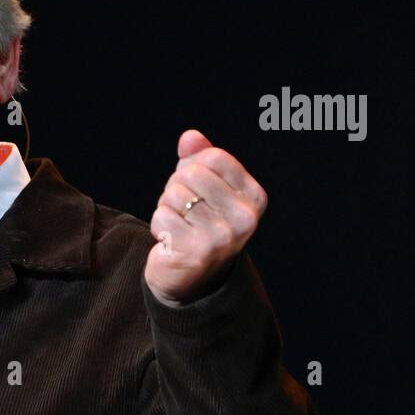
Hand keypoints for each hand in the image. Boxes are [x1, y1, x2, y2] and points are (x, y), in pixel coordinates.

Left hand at [144, 129, 266, 306]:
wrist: (190, 277)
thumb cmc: (197, 222)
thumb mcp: (203, 187)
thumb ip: (198, 158)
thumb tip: (190, 137)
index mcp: (254, 198)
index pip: (213, 157)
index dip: (192, 166)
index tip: (195, 189)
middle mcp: (245, 218)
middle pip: (191, 173)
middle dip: (176, 188)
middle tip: (183, 210)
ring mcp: (223, 236)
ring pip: (174, 195)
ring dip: (167, 208)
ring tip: (179, 226)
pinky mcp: (196, 251)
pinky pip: (162, 217)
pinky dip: (159, 226)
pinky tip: (172, 241)